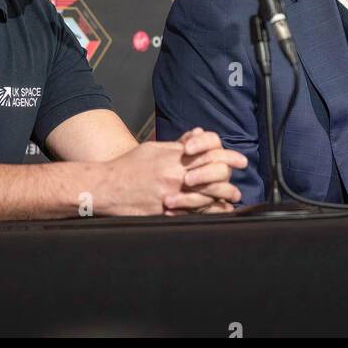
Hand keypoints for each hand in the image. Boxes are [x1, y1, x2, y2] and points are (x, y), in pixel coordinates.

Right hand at [95, 129, 245, 215]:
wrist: (106, 186)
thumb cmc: (130, 165)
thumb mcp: (154, 148)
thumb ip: (178, 144)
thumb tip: (197, 134)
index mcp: (175, 157)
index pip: (212, 153)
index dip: (230, 157)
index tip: (241, 161)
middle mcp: (176, 175)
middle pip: (215, 175)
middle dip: (230, 181)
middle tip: (237, 187)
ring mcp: (172, 194)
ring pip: (207, 197)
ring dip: (222, 199)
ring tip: (231, 201)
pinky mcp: (165, 212)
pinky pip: (191, 214)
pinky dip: (206, 213)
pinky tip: (215, 214)